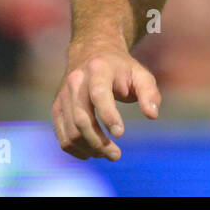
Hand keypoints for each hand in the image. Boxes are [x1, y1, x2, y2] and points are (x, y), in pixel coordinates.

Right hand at [52, 38, 160, 160]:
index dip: (108, 115)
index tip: (120, 134)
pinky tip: (92, 153)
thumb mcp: (140, 74)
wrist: (92, 54)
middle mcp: (76, 82)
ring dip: (89, 148)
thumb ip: (149, 93)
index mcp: (98, 69)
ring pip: (71, 131)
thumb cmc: (121, 69)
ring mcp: (63, 96)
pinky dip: (76, 149)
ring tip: (108, 154)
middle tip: (116, 155)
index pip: (99, 94)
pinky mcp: (57, 109)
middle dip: (99, 141)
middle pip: (82, 119)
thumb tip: (152, 115)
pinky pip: (62, 136)